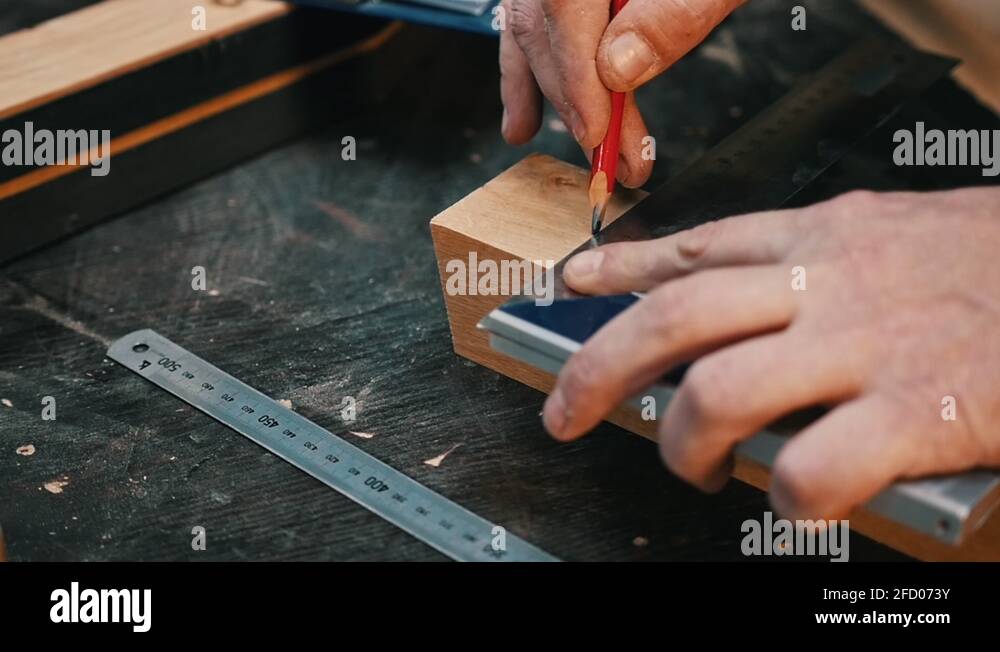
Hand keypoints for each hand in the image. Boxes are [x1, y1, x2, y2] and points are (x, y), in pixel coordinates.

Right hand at [498, 0, 743, 187]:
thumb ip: (673, 13)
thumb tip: (620, 69)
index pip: (564, 8)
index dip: (578, 81)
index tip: (597, 137)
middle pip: (547, 26)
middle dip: (580, 103)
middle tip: (614, 158)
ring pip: (532, 28)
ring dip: (553, 95)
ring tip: (579, 145)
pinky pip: (533, 18)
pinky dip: (530, 71)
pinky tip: (524, 117)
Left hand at [542, 187, 999, 519]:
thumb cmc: (996, 261)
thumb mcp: (892, 230)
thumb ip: (816, 255)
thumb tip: (754, 292)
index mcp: (824, 237)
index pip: (697, 247)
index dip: (625, 267)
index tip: (577, 283)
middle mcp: (829, 284)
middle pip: (676, 319)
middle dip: (601, 367)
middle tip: (568, 409)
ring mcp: (869, 346)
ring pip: (721, 392)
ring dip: (686, 442)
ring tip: (691, 467)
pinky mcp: (921, 411)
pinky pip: (815, 467)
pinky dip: (788, 496)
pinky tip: (793, 502)